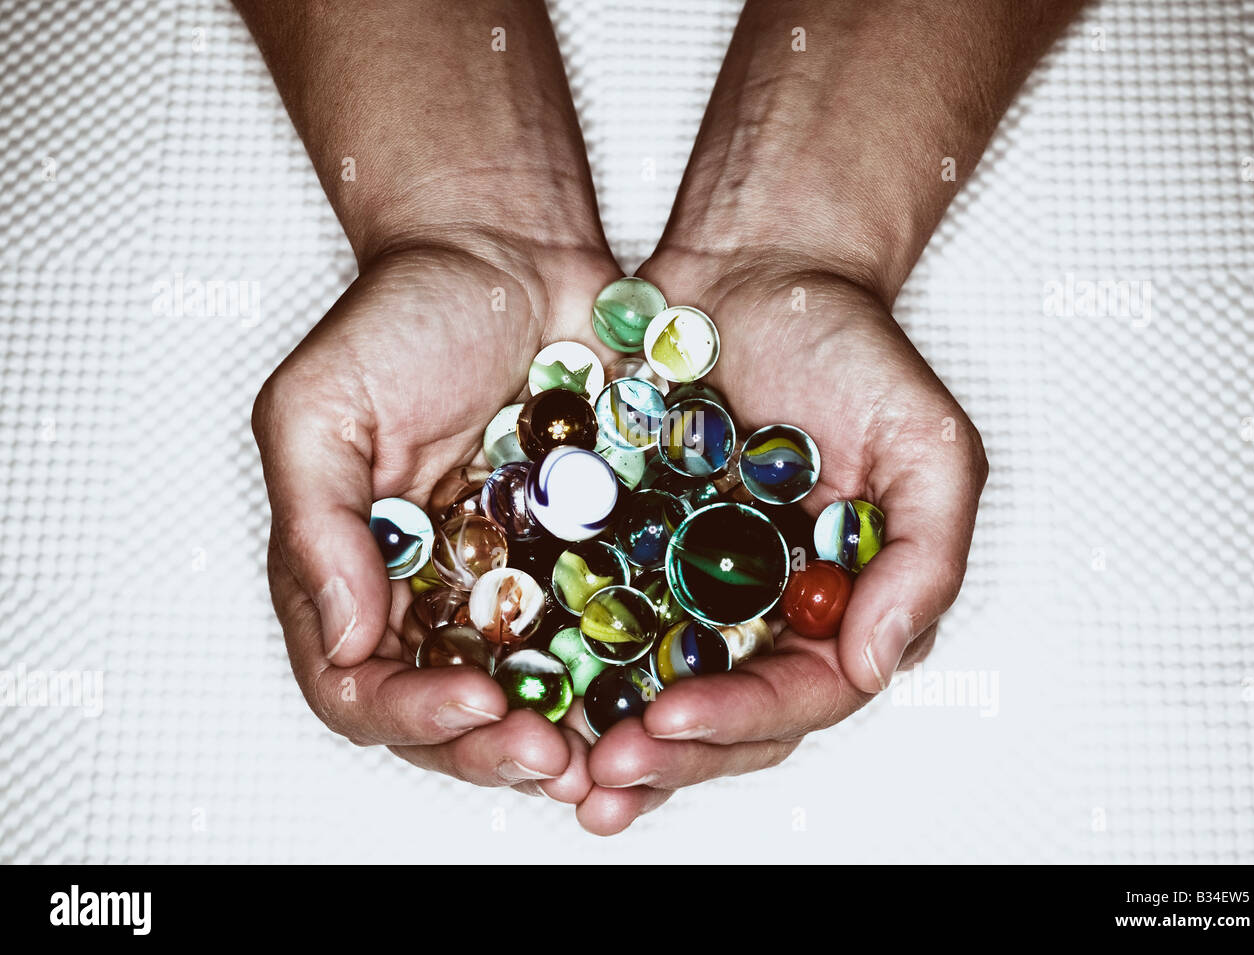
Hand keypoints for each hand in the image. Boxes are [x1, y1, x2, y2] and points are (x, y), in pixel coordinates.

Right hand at [254, 238, 613, 800]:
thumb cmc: (404, 317)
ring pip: (532, 695)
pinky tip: (662, 692)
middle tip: (550, 755)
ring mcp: (513, 585)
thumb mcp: (322, 406)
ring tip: (610, 752)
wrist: (511, 252)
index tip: (467, 703)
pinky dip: (627, 678)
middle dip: (494, 747)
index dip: (406, 715)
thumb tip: (347, 642)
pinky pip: (605, 636)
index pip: (358, 685)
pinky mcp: (589, 561)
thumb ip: (316, 525)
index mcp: (355, 575)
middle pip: (448, 715)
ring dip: (567, 735)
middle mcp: (432, 597)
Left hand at [579, 249, 987, 809]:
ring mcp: (696, 593)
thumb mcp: (925, 444)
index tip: (675, 718)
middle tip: (605, 770)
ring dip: (610, 737)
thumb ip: (925, 557)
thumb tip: (877, 665)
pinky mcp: (630, 556)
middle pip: (725, 719)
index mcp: (841, 608)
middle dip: (668, 753)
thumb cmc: (850, 352)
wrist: (755, 273)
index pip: (802, 696)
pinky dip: (566, 667)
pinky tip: (524, 693)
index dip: (741, 719)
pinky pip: (597, 625)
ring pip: (656, 692)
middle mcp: (769, 618)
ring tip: (558, 764)